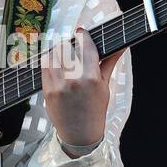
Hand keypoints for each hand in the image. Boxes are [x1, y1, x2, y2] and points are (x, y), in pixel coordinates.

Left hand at [40, 26, 125, 150]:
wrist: (80, 134)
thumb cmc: (95, 111)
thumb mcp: (105, 87)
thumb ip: (109, 62)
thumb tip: (121, 45)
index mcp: (91, 78)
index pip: (85, 46)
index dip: (83, 35)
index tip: (82, 32)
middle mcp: (73, 80)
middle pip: (67, 48)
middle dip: (70, 44)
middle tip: (74, 46)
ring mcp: (58, 86)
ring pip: (53, 55)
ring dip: (58, 51)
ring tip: (64, 55)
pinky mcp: (47, 91)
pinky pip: (45, 67)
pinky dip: (49, 61)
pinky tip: (56, 64)